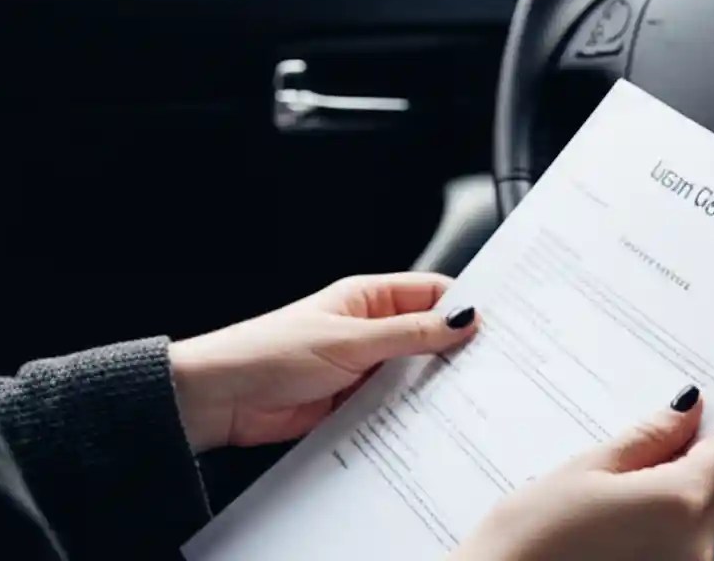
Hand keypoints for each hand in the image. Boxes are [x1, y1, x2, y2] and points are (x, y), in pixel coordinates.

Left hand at [169, 272, 477, 451]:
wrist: (220, 399)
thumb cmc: (270, 352)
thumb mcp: (351, 340)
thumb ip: (410, 334)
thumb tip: (462, 319)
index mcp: (368, 297)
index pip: (430, 292)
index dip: (463, 306)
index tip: (493, 325)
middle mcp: (369, 328)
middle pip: (427, 335)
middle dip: (453, 349)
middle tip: (488, 366)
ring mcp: (362, 366)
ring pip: (413, 373)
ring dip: (431, 385)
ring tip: (464, 396)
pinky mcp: (353, 401)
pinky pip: (393, 405)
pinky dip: (410, 412)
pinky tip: (429, 421)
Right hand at [452, 388, 713, 560]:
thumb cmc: (531, 541)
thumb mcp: (586, 470)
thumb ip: (647, 439)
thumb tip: (687, 411)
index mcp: (681, 504)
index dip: (701, 434)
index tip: (671, 428)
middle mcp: (698, 549)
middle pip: (712, 491)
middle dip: (678, 473)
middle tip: (618, 473)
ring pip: (693, 526)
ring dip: (664, 512)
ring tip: (603, 514)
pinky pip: (675, 555)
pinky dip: (653, 543)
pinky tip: (606, 543)